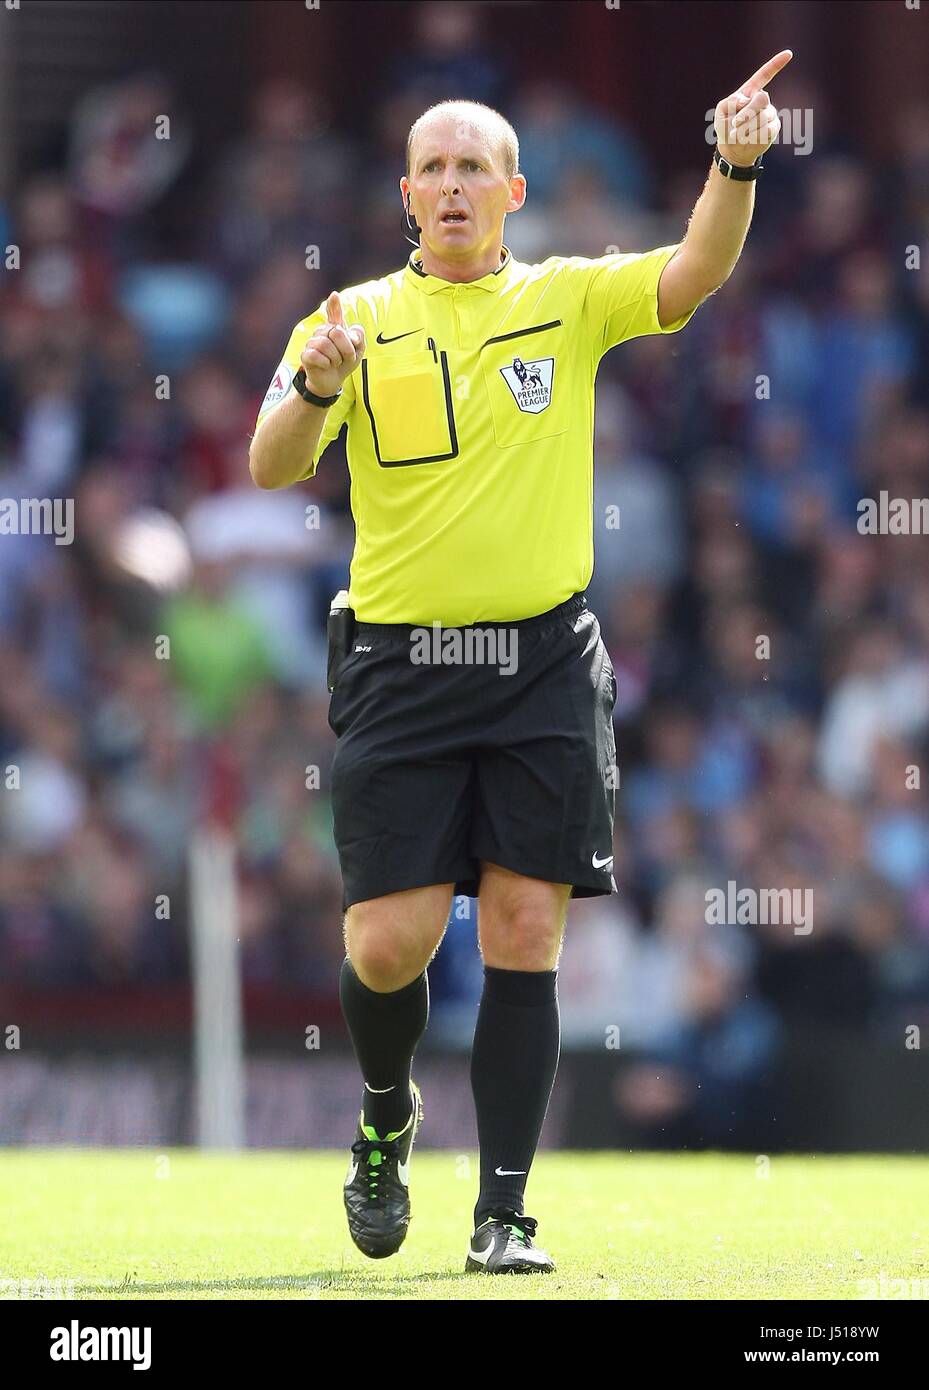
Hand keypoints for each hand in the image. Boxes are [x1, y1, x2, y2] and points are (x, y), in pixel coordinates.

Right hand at [300, 291, 365, 398]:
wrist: (333, 381)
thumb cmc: (344, 362)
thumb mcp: (358, 350)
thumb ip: (358, 337)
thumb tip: (350, 333)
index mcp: (335, 328)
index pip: (333, 312)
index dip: (334, 305)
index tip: (334, 296)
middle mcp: (322, 332)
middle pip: (336, 332)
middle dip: (346, 348)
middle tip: (346, 357)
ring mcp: (312, 342)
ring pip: (326, 345)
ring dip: (336, 358)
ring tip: (335, 362)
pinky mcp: (306, 355)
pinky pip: (316, 355)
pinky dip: (325, 363)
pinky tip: (326, 365)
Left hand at [713, 49, 792, 167]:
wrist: (732, 148)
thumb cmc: (726, 126)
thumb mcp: (721, 111)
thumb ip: (731, 101)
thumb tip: (747, 99)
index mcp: (751, 91)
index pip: (765, 75)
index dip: (776, 64)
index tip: (788, 54)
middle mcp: (762, 100)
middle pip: (761, 99)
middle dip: (747, 113)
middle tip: (735, 123)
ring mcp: (770, 113)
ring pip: (763, 117)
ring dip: (746, 128)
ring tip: (737, 134)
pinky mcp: (774, 127)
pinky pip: (767, 129)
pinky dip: (754, 135)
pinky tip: (748, 138)